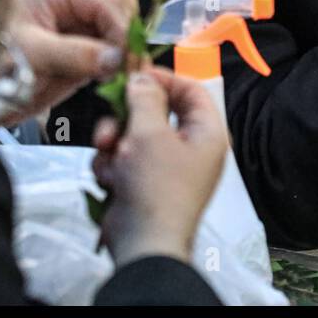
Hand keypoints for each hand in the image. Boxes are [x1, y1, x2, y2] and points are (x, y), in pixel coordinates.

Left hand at [5, 0, 137, 122]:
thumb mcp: (32, 58)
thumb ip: (75, 55)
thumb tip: (117, 59)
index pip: (110, 1)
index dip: (124, 32)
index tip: (127, 64)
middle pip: (119, 9)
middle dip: (127, 41)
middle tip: (128, 74)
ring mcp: (74, 20)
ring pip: (118, 28)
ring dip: (122, 53)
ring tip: (120, 81)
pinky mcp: (76, 41)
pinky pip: (108, 47)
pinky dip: (114, 64)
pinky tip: (111, 81)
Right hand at [92, 68, 227, 264]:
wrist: (143, 244)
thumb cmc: (157, 189)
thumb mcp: (149, 133)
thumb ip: (144, 99)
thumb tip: (141, 78)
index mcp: (207, 134)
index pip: (192, 90)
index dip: (164, 78)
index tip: (136, 74)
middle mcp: (191, 149)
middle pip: (157, 112)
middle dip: (129, 116)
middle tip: (114, 117)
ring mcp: (166, 167)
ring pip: (134, 135)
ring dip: (115, 141)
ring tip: (109, 152)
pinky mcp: (143, 183)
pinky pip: (123, 159)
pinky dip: (112, 165)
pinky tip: (109, 177)